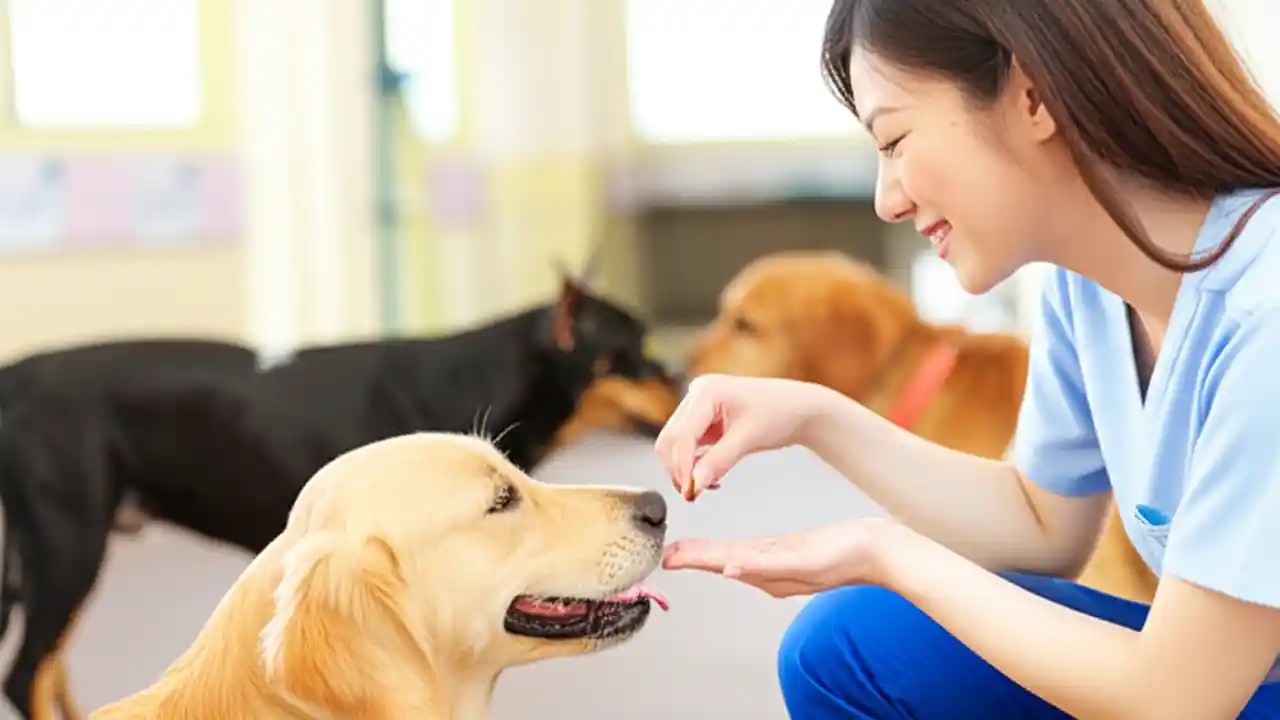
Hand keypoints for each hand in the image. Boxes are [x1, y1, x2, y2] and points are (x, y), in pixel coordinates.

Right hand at [655, 374, 838, 499]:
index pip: (683, 434)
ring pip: (675, 444)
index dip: (682, 465)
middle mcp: (697, 395)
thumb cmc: (780, 413)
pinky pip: (688, 447)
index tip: (689, 491)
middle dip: (679, 468)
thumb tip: (693, 486)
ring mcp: (699, 407)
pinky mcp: (704, 421)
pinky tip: (711, 478)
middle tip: (693, 494)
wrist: (800, 409)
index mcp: (706, 391)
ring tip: (706, 487)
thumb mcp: (748, 439)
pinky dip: (694, 465)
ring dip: (685, 469)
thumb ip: (718, 462)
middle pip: (671, 439)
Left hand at [661, 517, 900, 597]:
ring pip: (738, 559)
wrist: (882, 552)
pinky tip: (730, 558)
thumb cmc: (848, 553)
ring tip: (686, 552)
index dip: (694, 559)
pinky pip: (757, 556)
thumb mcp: (805, 558)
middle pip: (725, 563)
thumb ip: (765, 565)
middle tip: (667, 554)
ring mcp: (783, 564)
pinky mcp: (793, 554)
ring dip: (711, 557)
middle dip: (695, 559)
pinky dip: (738, 556)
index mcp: (770, 572)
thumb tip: (728, 569)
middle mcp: (772, 572)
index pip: (723, 563)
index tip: (668, 558)